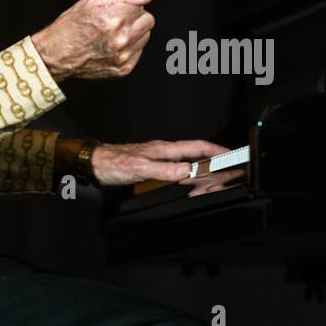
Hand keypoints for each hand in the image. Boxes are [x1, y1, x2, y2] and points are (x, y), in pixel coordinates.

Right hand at [30, 0, 155, 81]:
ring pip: (145, 36)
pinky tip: (112, 46)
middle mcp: (121, 39)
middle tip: (114, 20)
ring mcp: (123, 56)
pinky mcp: (124, 69)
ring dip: (134, 32)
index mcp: (114, 19)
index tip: (113, 9)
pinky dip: (129, 47)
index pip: (141, 4)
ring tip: (112, 34)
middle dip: (134, 18)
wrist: (56, 55)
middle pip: (148, 20)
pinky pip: (138, 51)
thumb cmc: (72, 24)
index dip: (126, 4)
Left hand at [90, 140, 238, 194]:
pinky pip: (176, 167)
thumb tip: (189, 170)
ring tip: (213, 175)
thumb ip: (165, 169)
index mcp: (165, 149)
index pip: (197, 146)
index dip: (216, 150)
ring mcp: (158, 157)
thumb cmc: (113, 163)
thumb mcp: (141, 168)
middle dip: (214, 159)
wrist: (94, 162)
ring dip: (202, 166)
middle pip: (196, 152)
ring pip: (187, 160)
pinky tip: (187, 178)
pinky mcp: (152, 164)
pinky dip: (187, 172)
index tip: (231, 154)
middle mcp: (164, 151)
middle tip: (227, 168)